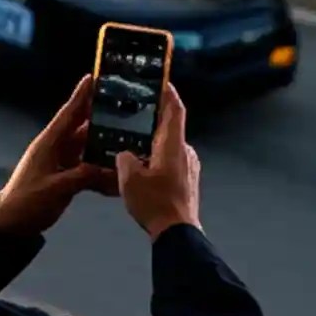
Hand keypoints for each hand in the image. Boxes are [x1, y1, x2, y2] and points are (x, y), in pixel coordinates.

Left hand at [0, 75, 116, 235]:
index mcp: (49, 143)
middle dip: (102, 115)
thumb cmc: (27, 201)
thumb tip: (109, 166)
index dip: (81, 95)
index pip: (68, 114)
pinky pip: (89, 166)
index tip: (94, 76)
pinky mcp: (68, 175)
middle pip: (83, 126)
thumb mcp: (54, 189)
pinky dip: (102, 168)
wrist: (12, 223)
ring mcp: (63, 161)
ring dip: (106, 142)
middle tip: (125, 104)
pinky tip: (119, 171)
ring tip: (130, 135)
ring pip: (89, 146)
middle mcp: (58, 147)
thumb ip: (82, 175)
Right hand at [114, 83, 200, 240]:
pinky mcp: (188, 182)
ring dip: (154, 142)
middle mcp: (186, 152)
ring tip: (133, 142)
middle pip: (171, 127)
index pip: (174, 109)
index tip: (160, 81)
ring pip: (170, 147)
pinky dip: (157, 158)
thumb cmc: (154, 202)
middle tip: (135, 113)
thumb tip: (125, 154)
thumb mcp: (129, 178)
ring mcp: (190, 168)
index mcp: (174, 145)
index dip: (168, 93)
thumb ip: (124, 158)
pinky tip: (142, 167)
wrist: (177, 234)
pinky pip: (171, 162)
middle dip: (154, 119)